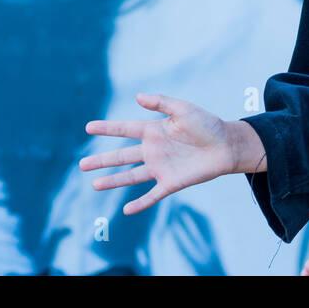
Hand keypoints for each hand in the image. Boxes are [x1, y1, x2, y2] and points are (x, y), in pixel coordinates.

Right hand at [81, 93, 253, 215]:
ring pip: (131, 176)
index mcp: (154, 130)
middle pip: (122, 156)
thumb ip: (161, 103)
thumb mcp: (184, 109)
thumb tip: (138, 97)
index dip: (107, 128)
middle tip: (82, 164)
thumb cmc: (207, 124)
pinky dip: (141, 203)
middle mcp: (153, 150)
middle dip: (102, 160)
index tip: (88, 127)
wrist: (226, 145)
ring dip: (113, 181)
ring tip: (94, 185)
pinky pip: (152, 195)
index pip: (125, 129)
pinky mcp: (171, 183)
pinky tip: (126, 211)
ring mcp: (160, 168)